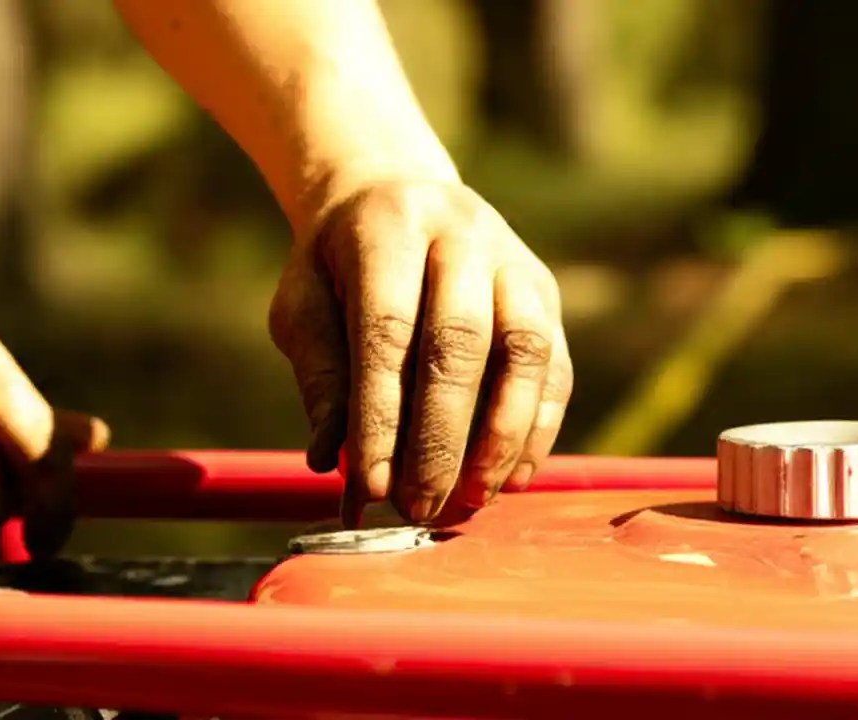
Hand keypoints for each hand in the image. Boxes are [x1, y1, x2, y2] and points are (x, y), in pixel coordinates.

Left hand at [269, 180, 571, 526]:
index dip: (380, 414)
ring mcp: (512, 260)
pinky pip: (554, 366)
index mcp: (388, 227)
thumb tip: (332, 460)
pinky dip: (537, 429)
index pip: (387, 330)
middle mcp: (461, 233)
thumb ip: (321, 375)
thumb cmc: (337, 268)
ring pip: (524, 351)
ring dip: (501, 437)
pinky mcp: (544, 292)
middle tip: (418, 507)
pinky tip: (509, 478)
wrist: (392, 194)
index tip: (370, 485)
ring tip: (470, 500)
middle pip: (460, 342)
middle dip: (440, 437)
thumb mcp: (304, 305)